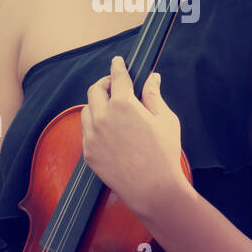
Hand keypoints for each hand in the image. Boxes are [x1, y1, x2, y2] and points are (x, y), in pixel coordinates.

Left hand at [80, 56, 185, 221]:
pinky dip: (94, 125)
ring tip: (110, 108)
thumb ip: (154, 96)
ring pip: (87, 110)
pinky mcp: (88, 152)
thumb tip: (152, 78)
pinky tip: (106, 129)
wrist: (153, 189)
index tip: (117, 61)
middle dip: (104, 83)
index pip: (117, 77)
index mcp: (123, 104)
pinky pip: (86, 131)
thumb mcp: (165, 120)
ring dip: (97, 104)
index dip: (118, 66)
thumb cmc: (164, 154)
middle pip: (95, 90)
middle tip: (114, 85)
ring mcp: (92, 136)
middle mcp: (102, 117)